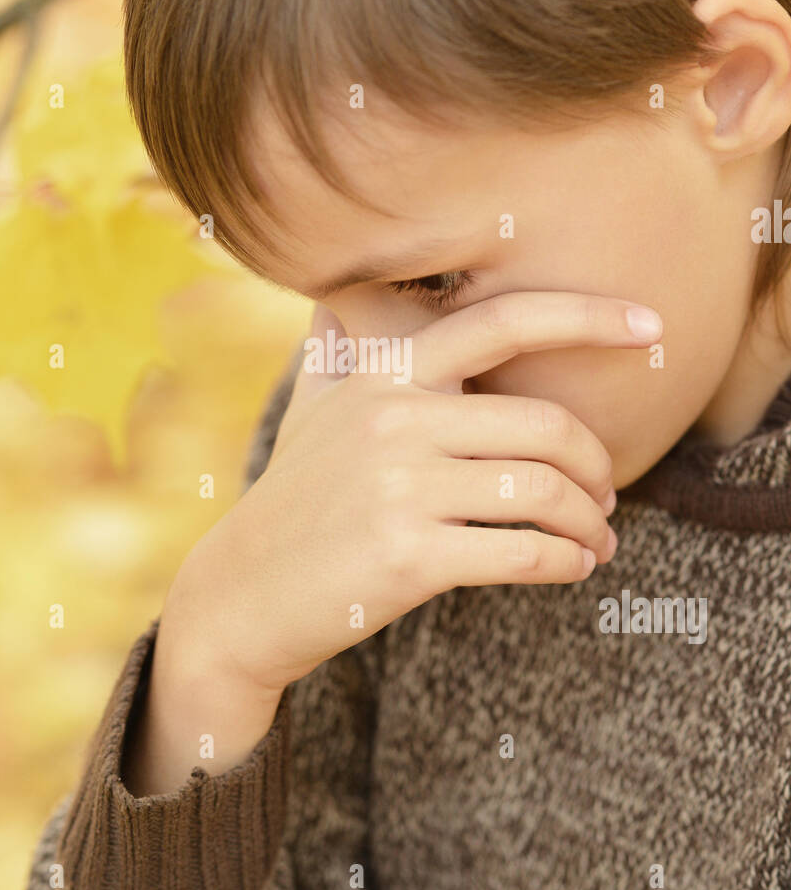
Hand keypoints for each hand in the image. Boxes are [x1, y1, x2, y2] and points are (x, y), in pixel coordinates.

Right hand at [173, 290, 660, 694]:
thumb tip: (337, 296)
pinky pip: (523, 552)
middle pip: (545, 426)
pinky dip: (566, 561)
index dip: (585, 316)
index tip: (649, 323)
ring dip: (590, 521)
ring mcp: (399, 488)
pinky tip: (572, 566)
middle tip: (606, 494)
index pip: (500, 321)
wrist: (241, 594)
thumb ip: (340, 350)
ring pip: (543, 492)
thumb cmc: (294, 499)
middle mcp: (393, 419)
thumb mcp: (311, 409)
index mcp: (384, 374)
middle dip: (597, 465)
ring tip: (596, 539)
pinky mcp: (407, 557)